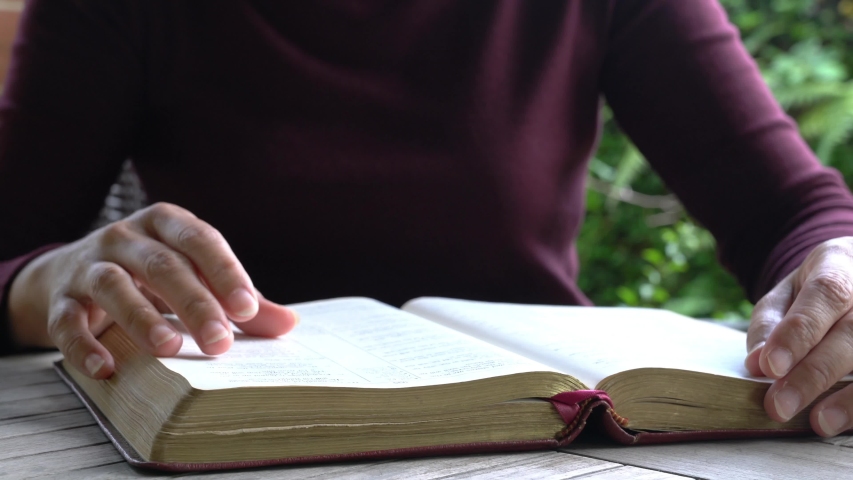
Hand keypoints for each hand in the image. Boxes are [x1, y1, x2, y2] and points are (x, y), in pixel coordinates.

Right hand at [7, 202, 298, 378]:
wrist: (68, 275)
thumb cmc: (151, 276)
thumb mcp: (194, 276)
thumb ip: (238, 299)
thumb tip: (289, 325)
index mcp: (165, 223)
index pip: (200, 240)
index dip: (224, 272)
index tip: (247, 309)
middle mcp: (125, 237)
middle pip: (161, 265)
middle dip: (194, 304)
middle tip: (220, 342)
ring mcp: (88, 266)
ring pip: (113, 285)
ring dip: (142, 317)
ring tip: (169, 348)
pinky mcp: (59, 300)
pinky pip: (68, 322)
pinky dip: (84, 346)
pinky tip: (106, 369)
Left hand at [746, 237, 852, 436]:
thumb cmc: (816, 290)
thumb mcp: (785, 293)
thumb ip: (769, 323)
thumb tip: (756, 362)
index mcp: (840, 263)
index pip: (825, 294)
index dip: (799, 332)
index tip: (771, 366)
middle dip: (814, 374)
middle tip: (780, 406)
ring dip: (850, 396)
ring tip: (819, 422)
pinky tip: (843, 421)